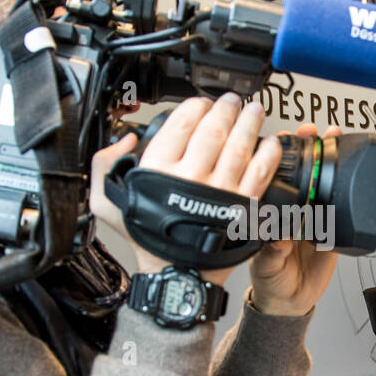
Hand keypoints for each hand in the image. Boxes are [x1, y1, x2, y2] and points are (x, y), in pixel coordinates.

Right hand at [89, 93, 280, 287]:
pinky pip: (260, 172)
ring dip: (249, 122)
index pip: (181, 125)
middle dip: (225, 109)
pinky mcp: (242, 205)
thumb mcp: (105, 201)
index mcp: (159, 170)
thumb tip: (126, 140)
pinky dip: (268, 154)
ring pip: (240, 145)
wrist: (176, 273)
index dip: (195, 107)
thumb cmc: (147, 239)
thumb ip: (105, 164)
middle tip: (232, 101)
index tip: (201, 104)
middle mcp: (191, 177)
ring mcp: (220, 191)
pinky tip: (270, 144)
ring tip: (254, 110)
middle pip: (214, 130)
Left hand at [249, 123, 341, 315]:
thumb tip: (279, 237)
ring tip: (333, 139)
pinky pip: (342, 210)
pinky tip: (351, 176)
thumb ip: (272, 252)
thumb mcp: (265, 265)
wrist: (290, 301)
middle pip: (302, 174)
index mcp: (272, 215)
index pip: (276, 179)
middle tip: (315, 132)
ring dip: (329, 162)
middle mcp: (293, 212)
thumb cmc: (270, 279)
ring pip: (322, 185)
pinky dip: (348, 194)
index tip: (285, 139)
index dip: (279, 156)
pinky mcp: (332, 231)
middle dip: (309, 148)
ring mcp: (313, 219)